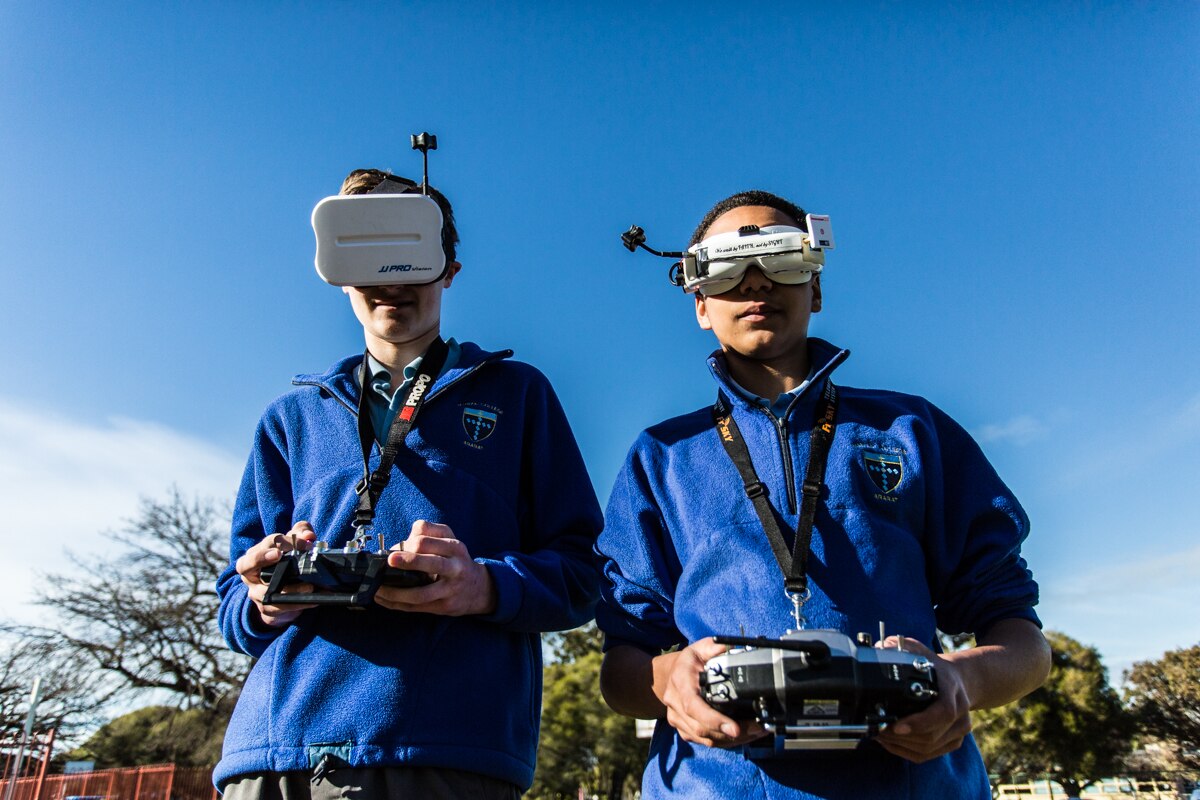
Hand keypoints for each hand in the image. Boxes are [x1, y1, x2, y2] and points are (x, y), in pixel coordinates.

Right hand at [237, 521, 317, 627]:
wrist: (283, 593)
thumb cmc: (286, 563)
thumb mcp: (292, 544)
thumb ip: (300, 533)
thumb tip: (308, 535)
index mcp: (254, 554)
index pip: (266, 543)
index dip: (285, 540)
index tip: (305, 543)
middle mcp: (250, 573)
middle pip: (250, 562)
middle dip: (265, 557)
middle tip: (284, 554)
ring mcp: (256, 592)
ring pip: (266, 590)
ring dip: (290, 589)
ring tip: (310, 586)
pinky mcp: (266, 608)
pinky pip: (279, 607)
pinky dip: (297, 604)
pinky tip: (313, 600)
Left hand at [374, 520, 497, 615]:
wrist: (479, 588)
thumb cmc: (455, 561)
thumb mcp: (448, 540)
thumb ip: (426, 535)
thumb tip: (396, 546)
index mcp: (454, 547)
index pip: (429, 540)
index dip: (410, 542)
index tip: (395, 549)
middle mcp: (455, 567)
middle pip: (433, 563)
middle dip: (410, 561)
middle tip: (390, 560)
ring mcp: (450, 589)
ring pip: (421, 593)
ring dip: (396, 592)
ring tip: (379, 589)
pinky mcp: (444, 606)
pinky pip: (417, 607)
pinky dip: (397, 604)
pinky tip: (384, 600)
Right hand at [655, 638, 764, 748]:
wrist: (667, 676)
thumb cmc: (688, 663)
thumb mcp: (699, 649)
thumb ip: (714, 647)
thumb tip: (730, 647)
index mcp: (680, 682)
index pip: (693, 706)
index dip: (714, 720)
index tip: (735, 729)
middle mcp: (675, 703)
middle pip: (702, 728)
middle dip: (731, 734)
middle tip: (757, 729)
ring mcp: (677, 719)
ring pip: (705, 739)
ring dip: (732, 741)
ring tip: (756, 732)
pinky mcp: (683, 730)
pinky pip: (705, 742)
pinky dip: (725, 742)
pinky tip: (743, 737)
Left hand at [874, 636, 971, 762]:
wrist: (960, 679)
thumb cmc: (934, 666)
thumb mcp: (919, 650)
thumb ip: (900, 646)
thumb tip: (879, 648)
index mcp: (952, 689)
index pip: (943, 712)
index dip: (920, 723)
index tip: (897, 726)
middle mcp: (961, 712)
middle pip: (932, 736)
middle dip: (900, 737)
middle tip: (877, 729)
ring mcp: (960, 729)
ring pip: (928, 748)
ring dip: (900, 746)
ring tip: (879, 735)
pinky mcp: (954, 741)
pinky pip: (928, 755)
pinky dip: (906, 752)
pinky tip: (889, 743)